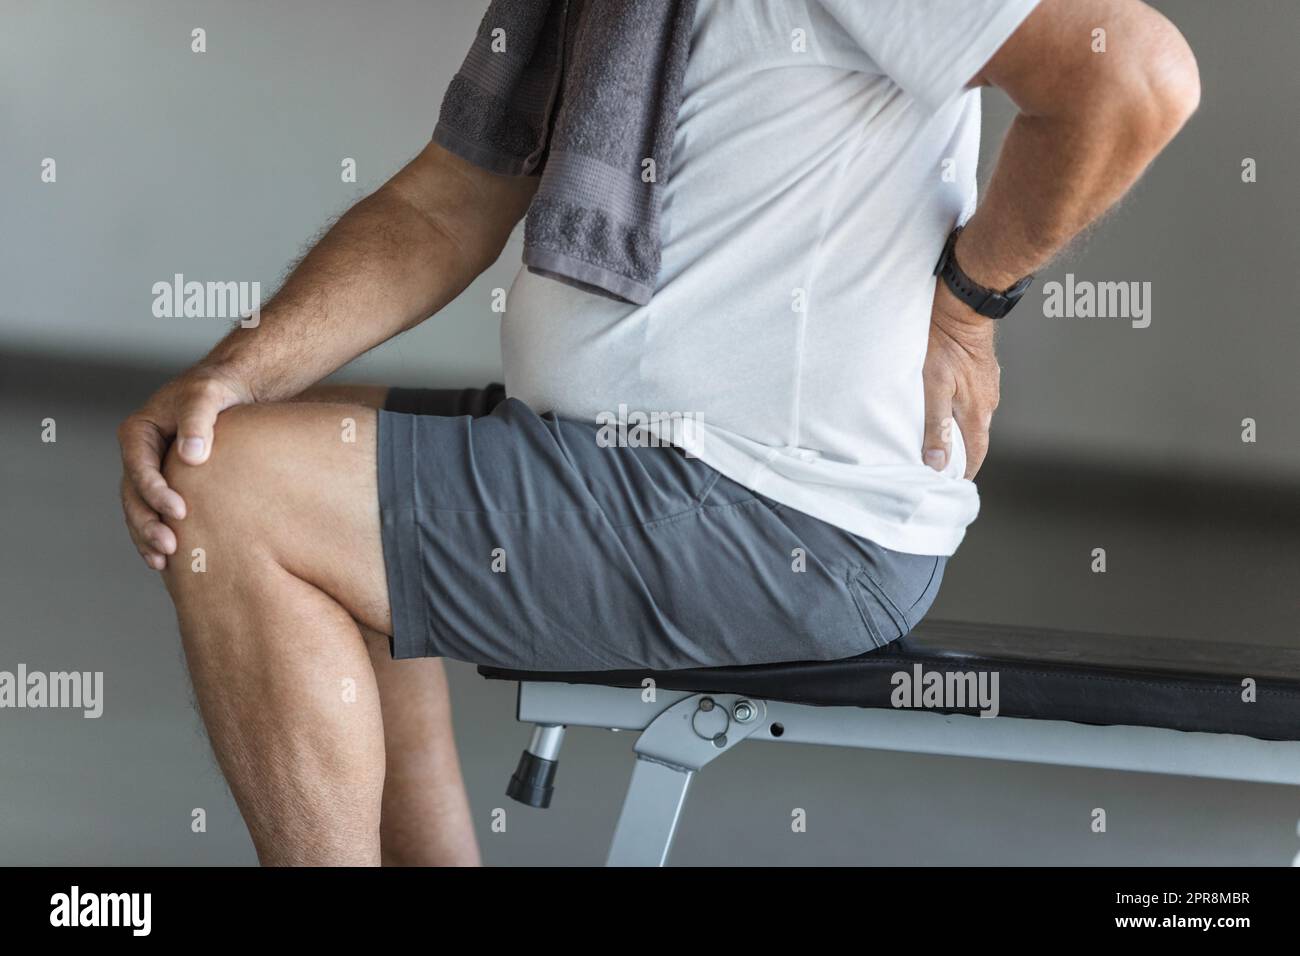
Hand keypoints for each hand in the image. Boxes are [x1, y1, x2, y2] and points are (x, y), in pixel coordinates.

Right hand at [117, 367, 251, 568]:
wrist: (228, 393)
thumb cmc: (216, 391)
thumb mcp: (207, 396)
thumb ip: (198, 421)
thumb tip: (191, 456)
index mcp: (139, 432)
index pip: (139, 467)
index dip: (155, 492)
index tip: (180, 511)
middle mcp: (138, 455)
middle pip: (132, 495)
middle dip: (147, 523)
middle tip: (169, 547)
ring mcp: (149, 472)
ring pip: (139, 510)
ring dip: (147, 536)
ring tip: (164, 561)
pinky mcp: (165, 486)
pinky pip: (153, 514)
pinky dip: (156, 534)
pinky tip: (168, 560)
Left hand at [922, 281, 1000, 479]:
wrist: (962, 305)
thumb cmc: (942, 343)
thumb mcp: (932, 387)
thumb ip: (936, 425)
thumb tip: (937, 462)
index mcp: (977, 413)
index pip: (976, 455)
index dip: (963, 473)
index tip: (948, 485)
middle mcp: (987, 403)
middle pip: (975, 439)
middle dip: (959, 456)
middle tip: (937, 467)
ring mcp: (987, 386)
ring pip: (972, 419)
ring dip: (957, 432)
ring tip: (936, 440)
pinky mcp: (982, 372)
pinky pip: (971, 400)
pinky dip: (958, 411)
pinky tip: (942, 408)